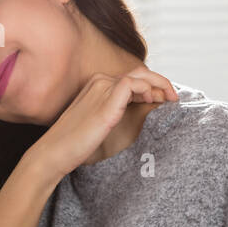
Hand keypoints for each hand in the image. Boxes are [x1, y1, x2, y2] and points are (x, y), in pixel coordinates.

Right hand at [29, 67, 177, 182]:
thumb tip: (144, 110)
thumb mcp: (99, 123)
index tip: (164, 100)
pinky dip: (149, 89)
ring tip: (169, 100)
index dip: (152, 86)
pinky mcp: (106, 100)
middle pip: (139, 73)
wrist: (54, 152)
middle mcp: (100, 81)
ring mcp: (102, 88)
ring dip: (160, 85)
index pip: (132, 78)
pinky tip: (154, 101)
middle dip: (160, 83)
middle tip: (173, 99)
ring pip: (140, 76)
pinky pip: (134, 84)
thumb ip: (117, 112)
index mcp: (96, 84)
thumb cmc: (73, 143)